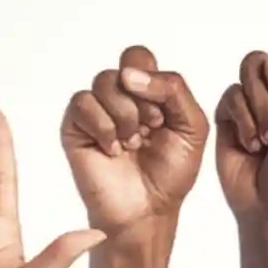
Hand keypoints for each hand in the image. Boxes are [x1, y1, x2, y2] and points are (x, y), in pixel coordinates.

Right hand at [62, 45, 207, 231]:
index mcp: (148, 91)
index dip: (153, 82)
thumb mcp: (192, 127)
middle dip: (141, 100)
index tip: (162, 119)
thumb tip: (130, 75)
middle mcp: (121, 96)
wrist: (148, 209)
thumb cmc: (169, 173)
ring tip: (131, 144)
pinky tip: (112, 150)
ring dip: (124, 116)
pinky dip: (102, 127)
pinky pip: (82, 103)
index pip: (142, 59)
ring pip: (104, 81)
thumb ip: (174, 90)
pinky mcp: (75, 126)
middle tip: (149, 129)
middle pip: (125, 65)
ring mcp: (97, 110)